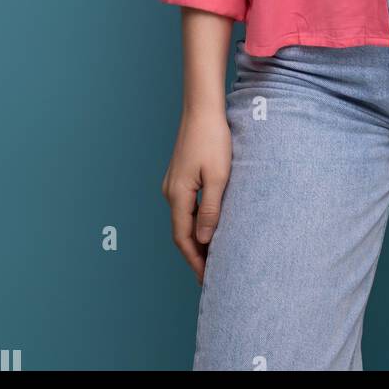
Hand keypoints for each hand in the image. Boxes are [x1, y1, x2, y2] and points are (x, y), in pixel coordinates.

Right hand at [161, 108, 231, 283]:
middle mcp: (170, 192)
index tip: (208, 278)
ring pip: (183, 219)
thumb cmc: (213, 140)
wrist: (202, 109)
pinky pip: (186, 207)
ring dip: (197, 238)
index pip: (183, 238)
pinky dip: (196, 221)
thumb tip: (204, 240)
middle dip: (195, 254)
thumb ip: (211, 210)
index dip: (195, 260)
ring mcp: (173, 183)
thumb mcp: (218, 177)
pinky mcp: (180, 176)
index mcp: (178, 195)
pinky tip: (210, 226)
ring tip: (214, 254)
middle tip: (212, 273)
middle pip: (181, 232)